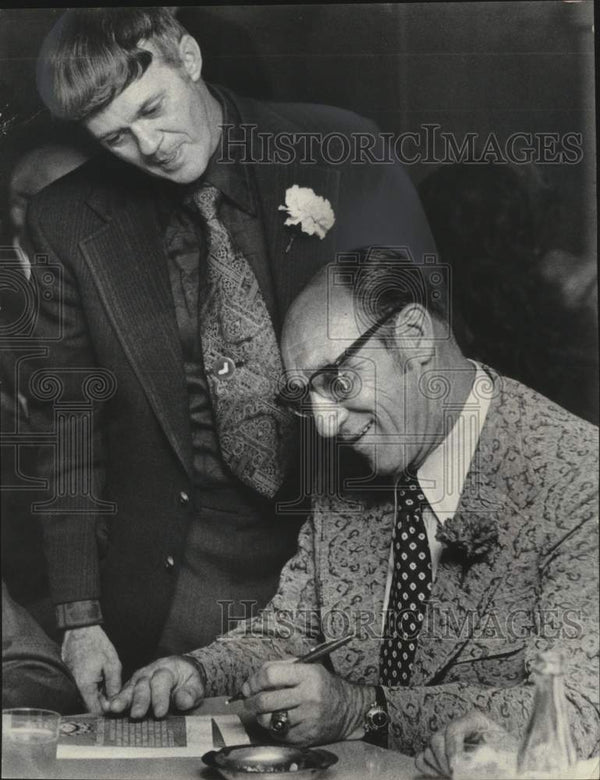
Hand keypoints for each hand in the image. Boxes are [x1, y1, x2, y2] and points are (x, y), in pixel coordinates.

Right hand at [61, 625, 121, 713]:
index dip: (106, 710)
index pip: (94, 710)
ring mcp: (70, 681)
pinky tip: (98, 674)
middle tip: (113, 687)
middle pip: (90, 704)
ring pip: (86, 695)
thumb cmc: (97, 644)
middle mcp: (74, 687)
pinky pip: (81, 686)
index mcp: (85, 686)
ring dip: (97, 692)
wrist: (80, 629)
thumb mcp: (112, 664)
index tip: (115, 703)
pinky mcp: (70, 675)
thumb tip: (114, 703)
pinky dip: (90, 684)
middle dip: (102, 700)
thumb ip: (114, 685)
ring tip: (106, 678)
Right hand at [104, 656, 205, 718]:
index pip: (162, 681)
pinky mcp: (132, 687)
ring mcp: (140, 679)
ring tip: (115, 709)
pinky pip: (123, 692)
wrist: (181, 672)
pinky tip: (108, 709)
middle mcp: (151, 672)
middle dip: (140, 700)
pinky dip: (116, 700)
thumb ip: (190, 693)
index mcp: (168, 669)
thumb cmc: (188, 682)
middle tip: (137, 715)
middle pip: (143, 684)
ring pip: (131, 687)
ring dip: (123, 699)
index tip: (160, 713)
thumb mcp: (195, 686)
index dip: (160, 697)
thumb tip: (182, 701)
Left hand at [242, 660, 369, 745]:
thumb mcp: (308, 667)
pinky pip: (279, 734)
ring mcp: (308, 718)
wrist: (349, 709)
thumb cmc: (324, 685)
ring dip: (260, 716)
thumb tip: (253, 680)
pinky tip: (280, 721)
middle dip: (251, 701)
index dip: (254, 680)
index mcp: (308, 675)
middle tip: (249, 700)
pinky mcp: (307, 736)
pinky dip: (274, 728)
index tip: (249, 685)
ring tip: (264, 711)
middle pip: (266, 700)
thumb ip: (281, 668)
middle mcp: (309, 696)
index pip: (270, 675)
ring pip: (269, 720)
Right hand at [415, 711, 517, 776]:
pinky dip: (428, 768)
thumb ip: (484, 755)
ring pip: (429, 750)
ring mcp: (447, 738)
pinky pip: (422, 758)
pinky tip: (441, 775)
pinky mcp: (441, 752)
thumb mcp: (502, 753)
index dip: (451, 750)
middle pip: (436, 739)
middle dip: (444, 761)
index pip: (453, 729)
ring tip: (454, 776)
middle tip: (455, 776)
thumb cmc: (511, 759)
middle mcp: (458, 726)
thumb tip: (461, 765)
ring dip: (438, 766)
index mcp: (474, 720)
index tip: (456, 769)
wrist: (512, 764)